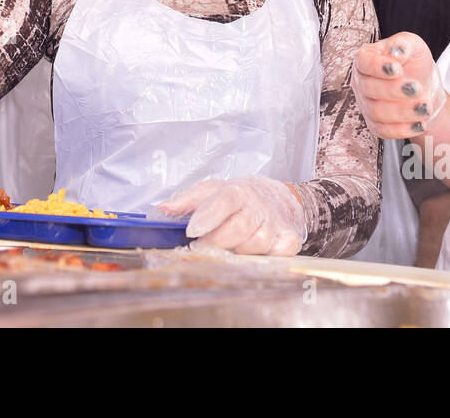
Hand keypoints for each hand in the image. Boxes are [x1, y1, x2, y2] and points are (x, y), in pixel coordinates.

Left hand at [157, 176, 305, 255]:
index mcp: (238, 191)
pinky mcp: (289, 241)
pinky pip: (276, 255)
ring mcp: (275, 225)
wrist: (280, 198)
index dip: (208, 216)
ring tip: (229, 246)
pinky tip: (253, 252)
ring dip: (237, 251)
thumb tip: (160, 212)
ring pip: (255, 246)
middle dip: (216, 241)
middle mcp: (259, 207)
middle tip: (202, 247)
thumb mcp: (211, 191)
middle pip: (238, 229)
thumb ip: (185, 201)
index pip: (224, 200)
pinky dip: (263, 258)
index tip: (191, 230)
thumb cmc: (240, 197)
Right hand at [351, 32, 444, 139]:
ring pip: (377, 112)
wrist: (425, 88)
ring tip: (425, 107)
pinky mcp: (376, 124)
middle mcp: (362, 83)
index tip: (397, 69)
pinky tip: (419, 123)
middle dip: (394, 90)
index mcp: (366, 59)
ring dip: (402, 112)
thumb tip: (397, 52)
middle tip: (417, 88)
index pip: (364, 62)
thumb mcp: (414, 46)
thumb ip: (404, 44)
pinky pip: (383, 131)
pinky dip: (402, 129)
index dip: (378, 67)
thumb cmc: (414, 64)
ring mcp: (367, 105)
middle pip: (369, 89)